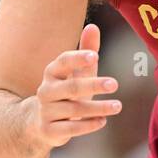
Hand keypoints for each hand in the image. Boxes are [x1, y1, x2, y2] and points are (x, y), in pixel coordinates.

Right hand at [30, 23, 120, 147]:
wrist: (39, 122)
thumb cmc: (66, 92)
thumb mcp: (77, 72)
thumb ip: (87, 51)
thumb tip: (92, 26)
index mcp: (52, 72)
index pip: (63, 62)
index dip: (77, 58)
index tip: (94, 56)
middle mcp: (46, 91)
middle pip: (71, 87)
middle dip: (93, 84)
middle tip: (115, 84)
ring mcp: (46, 112)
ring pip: (74, 110)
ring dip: (98, 108)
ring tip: (117, 106)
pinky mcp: (48, 131)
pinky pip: (70, 129)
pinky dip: (88, 125)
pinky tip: (103, 121)